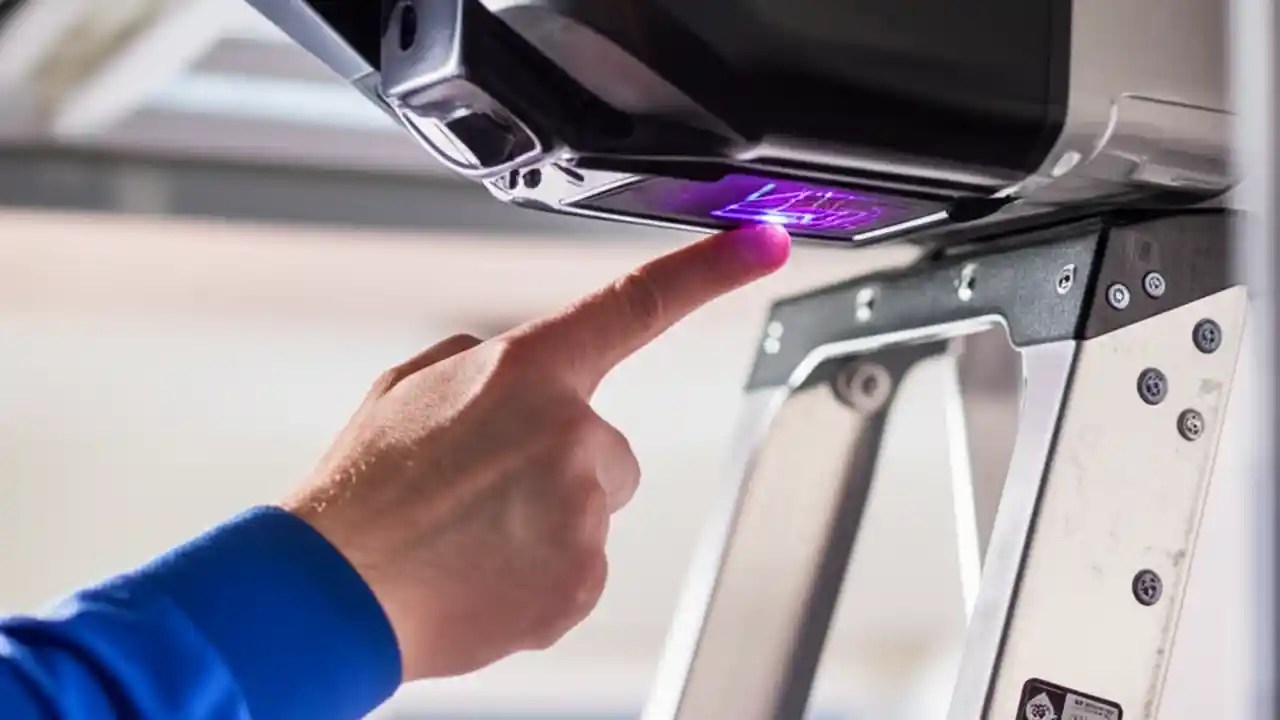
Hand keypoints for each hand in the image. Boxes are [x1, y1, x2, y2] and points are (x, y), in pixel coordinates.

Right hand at [283, 224, 790, 679]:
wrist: (333, 591)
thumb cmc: (365, 491)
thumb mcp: (409, 388)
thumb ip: (481, 362)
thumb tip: (512, 366)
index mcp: (527, 370)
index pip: (635, 304)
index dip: (709, 269)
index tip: (763, 243)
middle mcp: (568, 431)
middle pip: (611, 451)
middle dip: (562, 471)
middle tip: (486, 495)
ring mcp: (581, 509)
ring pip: (593, 511)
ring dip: (549, 524)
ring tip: (476, 536)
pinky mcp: (582, 580)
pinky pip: (581, 570)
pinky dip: (542, 576)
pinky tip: (486, 573)